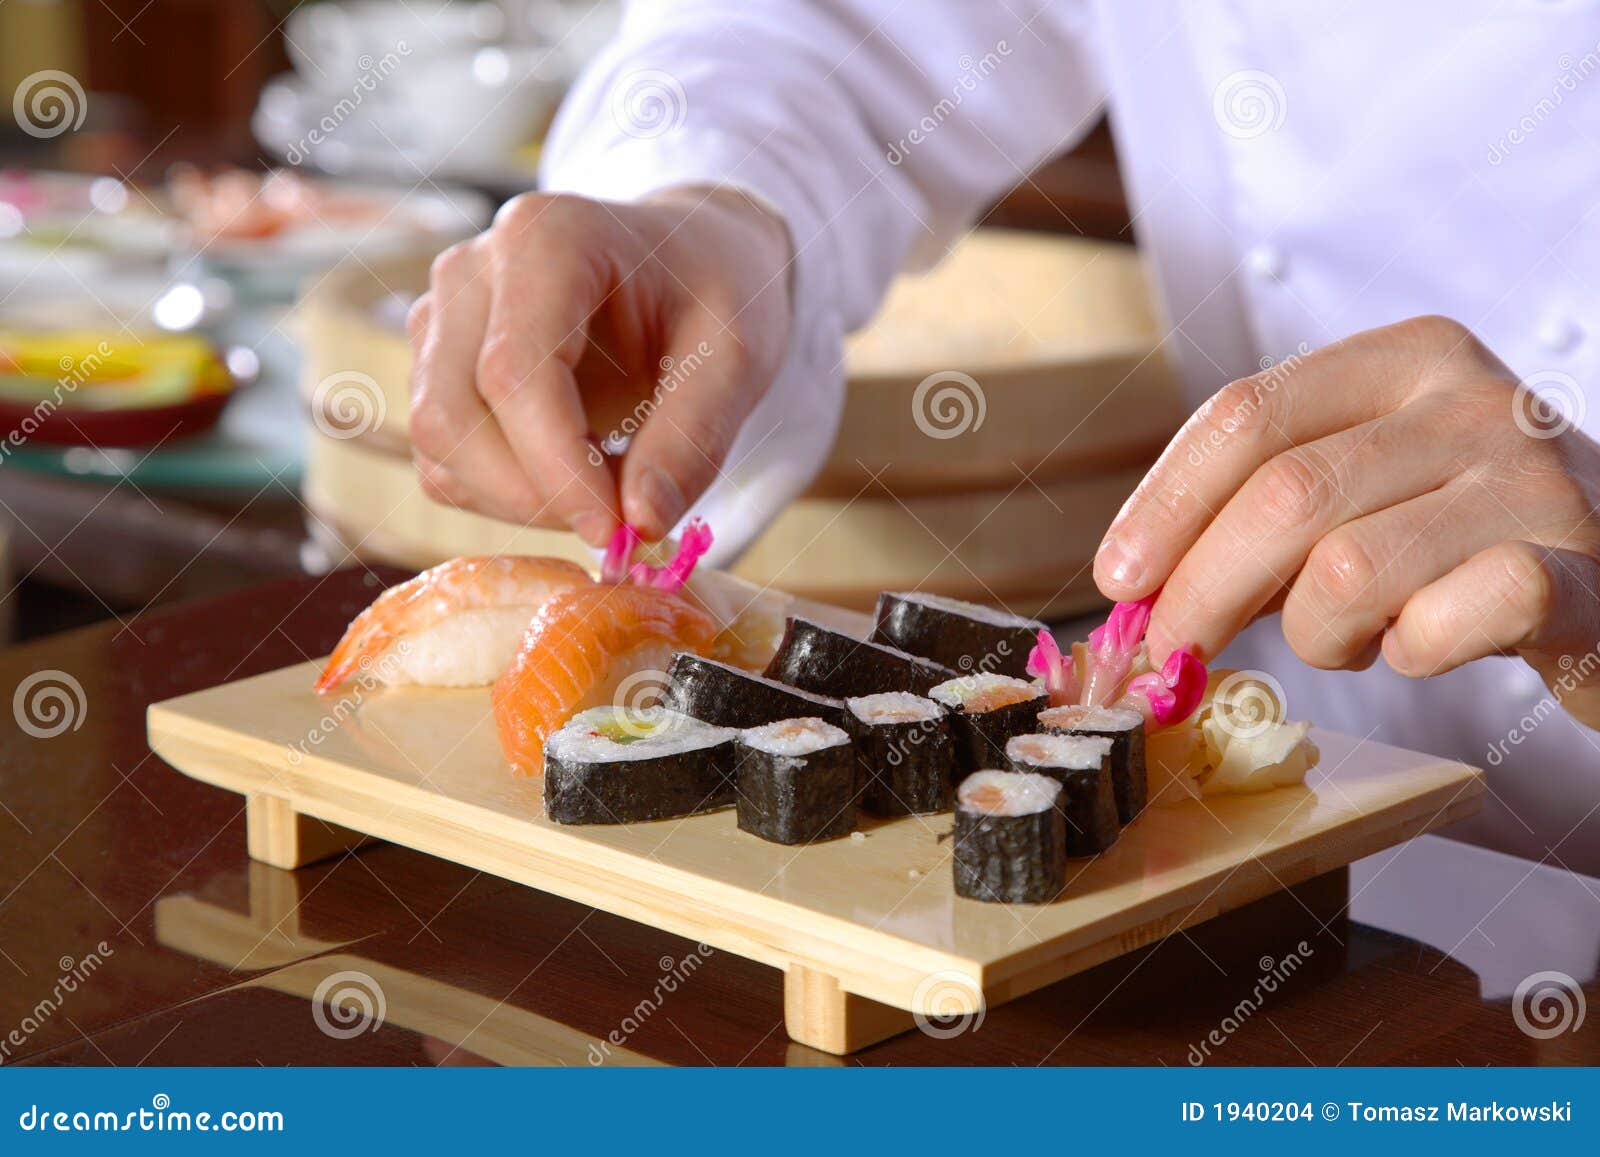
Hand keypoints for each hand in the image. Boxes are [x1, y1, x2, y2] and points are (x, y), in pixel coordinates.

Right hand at [406, 186, 792, 545]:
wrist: (692, 260)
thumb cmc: (715, 294)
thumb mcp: (737, 358)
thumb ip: (694, 438)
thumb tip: (641, 523)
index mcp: (546, 238)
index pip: (514, 374)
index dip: (557, 467)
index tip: (617, 529)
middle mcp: (471, 269)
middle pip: (455, 415)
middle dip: (534, 494)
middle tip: (619, 523)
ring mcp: (441, 317)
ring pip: (438, 442)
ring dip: (517, 499)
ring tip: (607, 486)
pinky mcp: (435, 365)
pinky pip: (441, 458)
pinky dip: (501, 494)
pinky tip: (572, 474)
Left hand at [1095, 315, 1599, 727]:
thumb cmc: (1462, 535)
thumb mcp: (1366, 486)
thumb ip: (1262, 509)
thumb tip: (1139, 584)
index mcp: (1404, 357)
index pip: (1245, 415)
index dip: (1163, 503)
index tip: (1118, 578)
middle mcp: (1474, 400)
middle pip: (1283, 495)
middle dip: (1202, 589)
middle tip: (1171, 654)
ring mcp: (1534, 481)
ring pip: (1347, 571)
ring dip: (1315, 635)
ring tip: (1347, 638)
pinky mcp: (1579, 571)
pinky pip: (1447, 623)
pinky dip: (1409, 656)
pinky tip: (1422, 647)